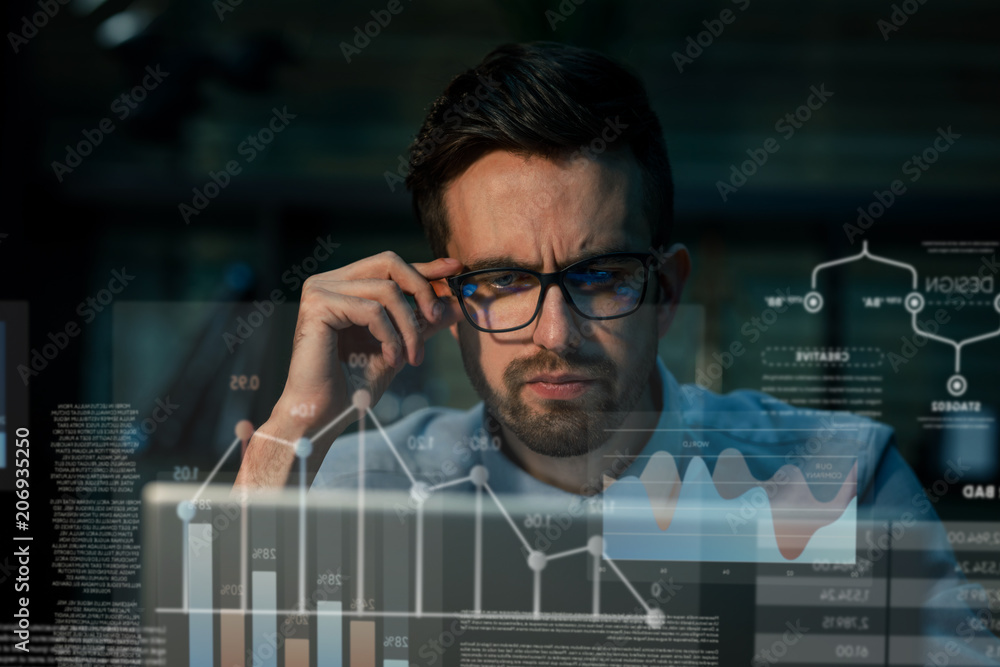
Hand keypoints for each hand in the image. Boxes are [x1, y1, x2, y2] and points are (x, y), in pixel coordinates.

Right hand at [234, 251, 463, 489]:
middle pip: (389, 263)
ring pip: (387, 291)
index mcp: (344, 287)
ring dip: (409, 327)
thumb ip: (423, 323)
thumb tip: (458, 304)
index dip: (424, 266)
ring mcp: (320, 291)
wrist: (323, 414)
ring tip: (412, 357)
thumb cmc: (353, 385)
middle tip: (437, 319)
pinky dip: (390, 337)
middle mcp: (329, 282)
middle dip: (421, 289)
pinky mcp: (318, 305)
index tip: (456, 269)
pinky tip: (392, 359)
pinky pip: (372, 311)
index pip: (389, 267)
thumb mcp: (398, 347)